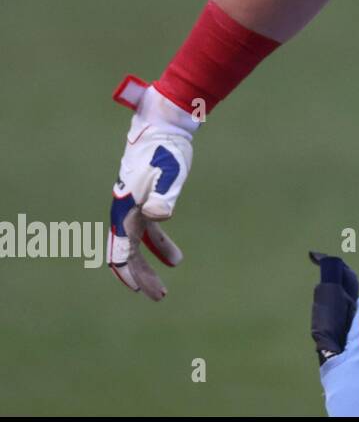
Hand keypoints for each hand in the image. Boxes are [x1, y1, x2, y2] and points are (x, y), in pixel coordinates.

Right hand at [108, 76, 198, 299]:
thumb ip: (164, 195)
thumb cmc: (167, 149)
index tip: (141, 291)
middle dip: (141, 276)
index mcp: (126, 207)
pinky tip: (175, 259)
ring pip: (137, 244)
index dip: (129, 272)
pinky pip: (149, 231)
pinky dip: (160, 246)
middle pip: (127, 252)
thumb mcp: (170, 172)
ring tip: (165, 287)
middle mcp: (125, 209)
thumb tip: (159, 216)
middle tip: (161, 297)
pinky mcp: (147, 199)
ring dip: (148, 266)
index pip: (121, 249)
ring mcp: (135, 205)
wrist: (165, 125)